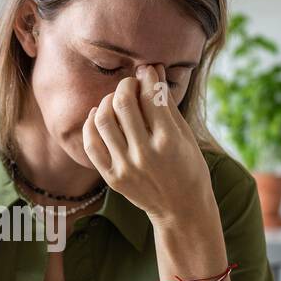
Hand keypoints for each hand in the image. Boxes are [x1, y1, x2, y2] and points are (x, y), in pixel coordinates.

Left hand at [82, 64, 212, 223]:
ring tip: (115, 100)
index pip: (150, 96)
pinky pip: (91, 144)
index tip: (145, 70)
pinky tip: (98, 115)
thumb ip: (167, 105)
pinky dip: (91, 124)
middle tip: (129, 83)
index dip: (146, 77)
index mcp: (168, 141)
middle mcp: (145, 154)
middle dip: (125, 85)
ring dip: (107, 101)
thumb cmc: (189, 168)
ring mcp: (126, 167)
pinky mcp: (112, 178)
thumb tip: (153, 71)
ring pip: (103, 120)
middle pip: (123, 104)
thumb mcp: (185, 136)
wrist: (180, 209)